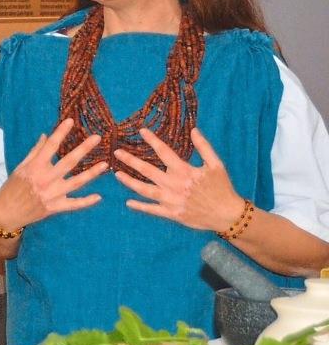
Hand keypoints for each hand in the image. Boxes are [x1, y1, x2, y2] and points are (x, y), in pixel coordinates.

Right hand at [0, 118, 106, 228]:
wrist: (6, 212)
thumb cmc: (11, 188)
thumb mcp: (20, 167)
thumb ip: (34, 152)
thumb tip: (45, 136)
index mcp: (35, 167)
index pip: (50, 146)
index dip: (60, 132)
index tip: (70, 121)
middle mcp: (46, 179)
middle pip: (69, 161)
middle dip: (84, 148)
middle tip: (97, 138)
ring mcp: (52, 194)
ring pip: (77, 182)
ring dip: (92, 173)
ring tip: (105, 165)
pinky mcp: (55, 207)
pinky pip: (74, 204)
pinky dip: (86, 201)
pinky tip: (98, 197)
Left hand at [113, 127, 243, 231]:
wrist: (227, 214)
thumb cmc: (222, 187)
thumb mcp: (216, 165)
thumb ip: (204, 147)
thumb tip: (193, 130)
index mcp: (185, 171)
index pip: (164, 152)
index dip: (152, 140)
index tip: (141, 131)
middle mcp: (175, 185)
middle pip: (148, 170)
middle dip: (131, 160)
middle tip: (116, 152)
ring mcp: (171, 200)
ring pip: (145, 190)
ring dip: (130, 182)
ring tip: (117, 174)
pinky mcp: (172, 213)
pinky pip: (153, 210)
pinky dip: (140, 207)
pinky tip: (128, 202)